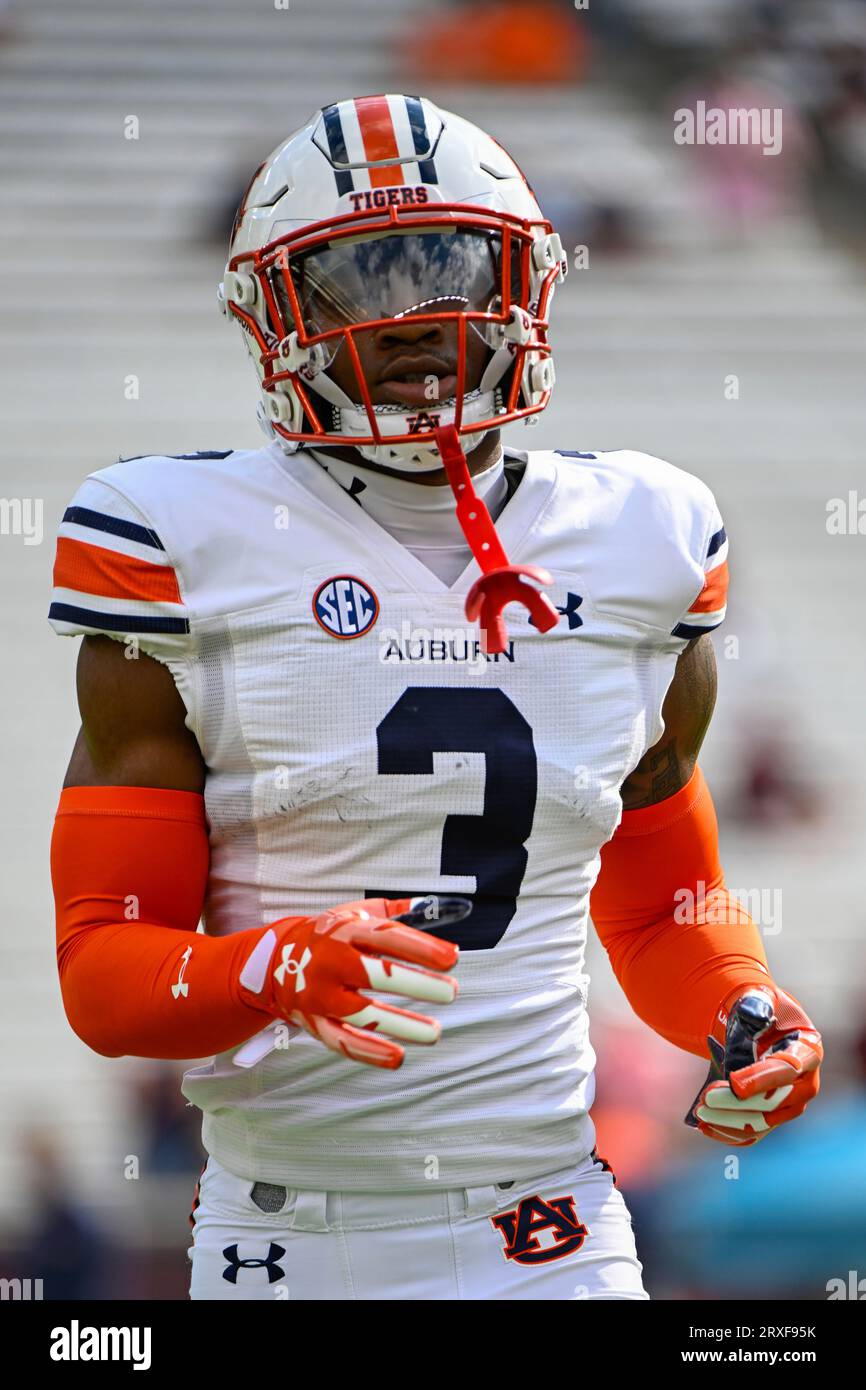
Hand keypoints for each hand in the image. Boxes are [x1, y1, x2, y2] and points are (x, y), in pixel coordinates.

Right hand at [240, 897, 458, 1069]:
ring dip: (401, 1025)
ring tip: (434, 1032)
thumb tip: (449, 907)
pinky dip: (370, 1052)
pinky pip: (343, 1041)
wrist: (274, 960)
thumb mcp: (358, 912)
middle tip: (452, 992)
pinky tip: (398, 1057)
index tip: (453, 958)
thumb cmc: (330, 934)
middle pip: (377, 975)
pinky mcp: (315, 1023)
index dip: (421, 948)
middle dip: (417, 984)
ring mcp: (322, 995)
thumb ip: (401, 911)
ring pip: (363, 1014)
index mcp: (347, 930)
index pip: (387, 938)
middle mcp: (333, 962)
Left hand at [686, 986, 821, 1144]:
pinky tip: (705, 1126)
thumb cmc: (762, 1010)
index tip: (734, 1083)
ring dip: (730, 1121)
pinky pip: (755, 1132)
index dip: (763, 1078)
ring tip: (700, 1111)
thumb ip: (757, 1005)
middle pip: (776, 1102)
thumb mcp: (761, 999)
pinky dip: (730, 1133)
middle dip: (739, 1103)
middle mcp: (806, 1082)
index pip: (790, 1069)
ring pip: (763, 1122)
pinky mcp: (774, 1116)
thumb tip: (753, 1017)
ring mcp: (792, 1103)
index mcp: (809, 1049)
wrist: (760, 1026)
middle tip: (705, 1099)